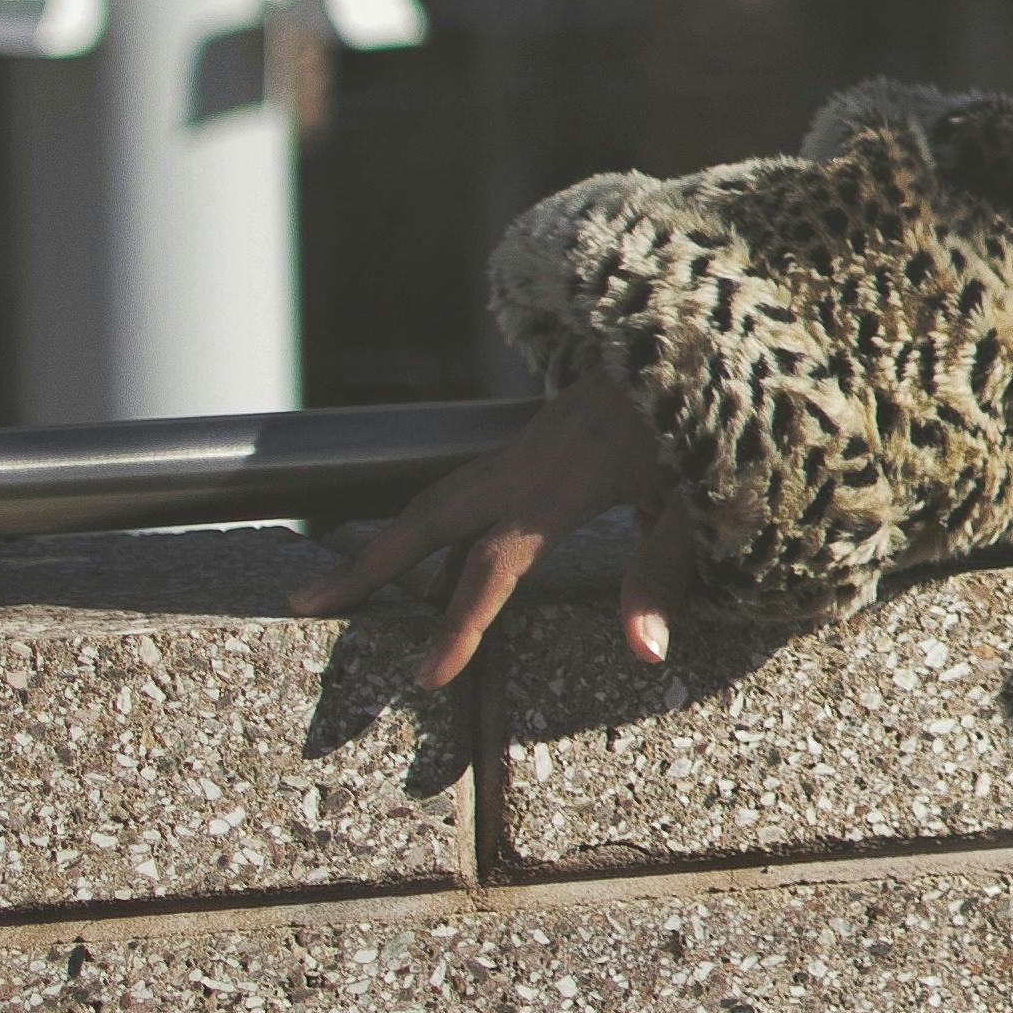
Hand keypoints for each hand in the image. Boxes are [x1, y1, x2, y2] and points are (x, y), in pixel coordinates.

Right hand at [286, 372, 693, 687]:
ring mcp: (525, 445)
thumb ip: (664, 574)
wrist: (699, 333)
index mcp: (567, 485)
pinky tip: (429, 562)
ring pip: (440, 497)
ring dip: (391, 543)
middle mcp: (529, 462)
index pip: (494, 566)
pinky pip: (467, 486)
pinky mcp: (532, 437)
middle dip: (367, 564)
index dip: (458, 625)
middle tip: (304, 605)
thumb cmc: (708, 420)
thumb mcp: (702, 501)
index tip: (423, 679)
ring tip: (342, 590)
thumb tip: (647, 653)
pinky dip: (434, 524)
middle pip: (430, 517)